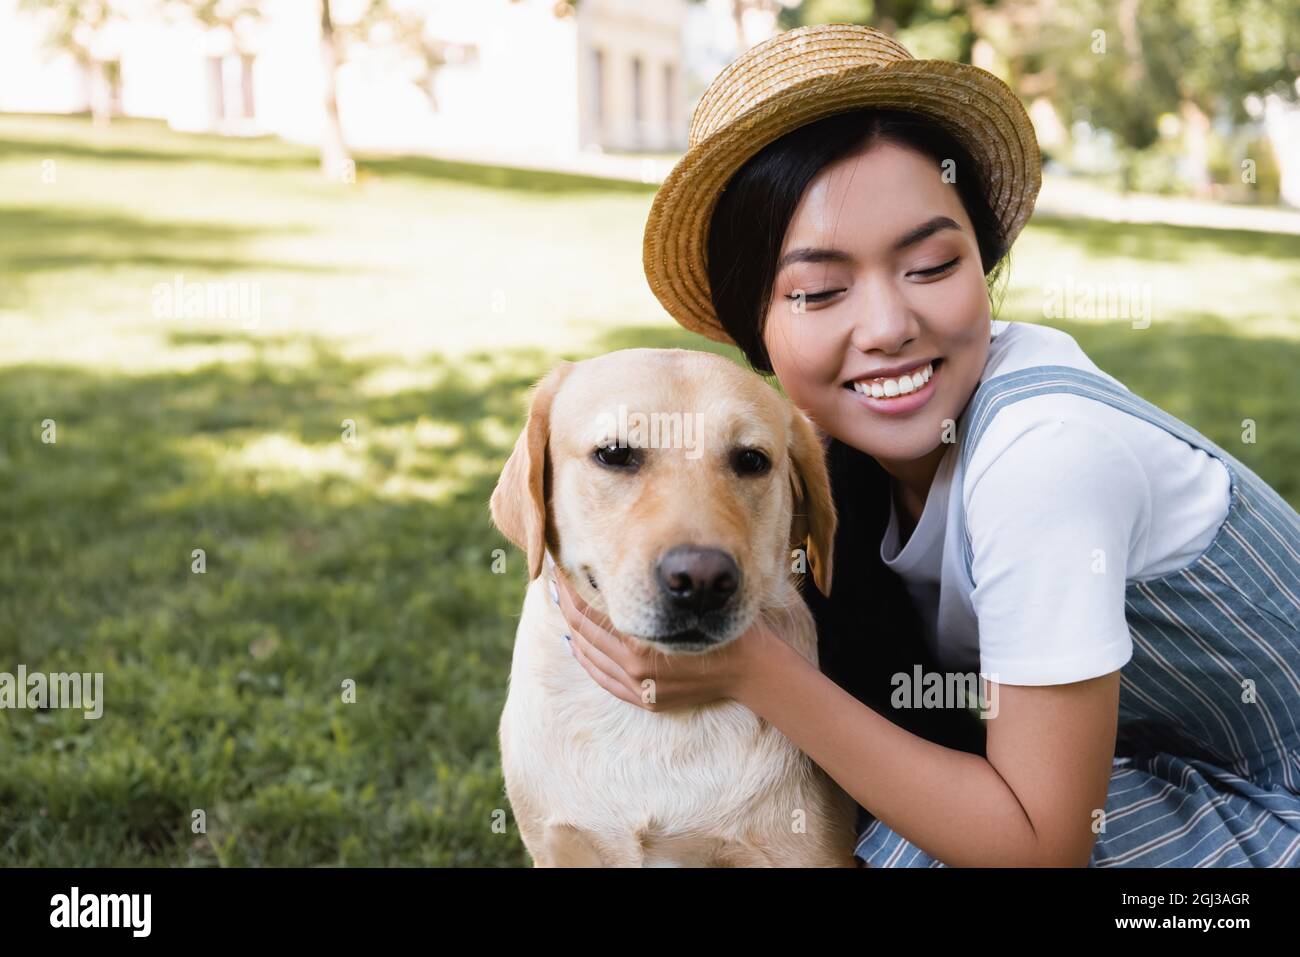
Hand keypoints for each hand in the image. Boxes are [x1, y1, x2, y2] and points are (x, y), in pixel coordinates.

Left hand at [549, 564, 769, 711]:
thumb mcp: (688, 601)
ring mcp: (638, 688)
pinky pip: (603, 680)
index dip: (572, 590)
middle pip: (584, 633)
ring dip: (573, 631)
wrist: (752, 671)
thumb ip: (656, 590)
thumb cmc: (720, 624)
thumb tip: (623, 565)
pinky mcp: (646, 701)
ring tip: (562, 608)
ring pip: (589, 657)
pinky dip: (587, 660)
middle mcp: (633, 668)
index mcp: (641, 642)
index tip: (560, 570)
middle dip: (566, 606)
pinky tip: (578, 645)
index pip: (590, 611)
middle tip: (554, 583)